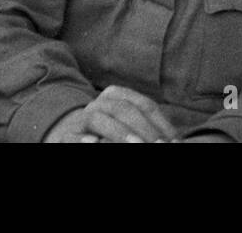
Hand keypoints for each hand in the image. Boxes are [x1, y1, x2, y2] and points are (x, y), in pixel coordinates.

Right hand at [43, 85, 177, 142]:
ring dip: (119, 133)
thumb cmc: (109, 131)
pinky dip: (83, 140)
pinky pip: (74, 136)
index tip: (173, 140)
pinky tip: (93, 143)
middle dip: (144, 128)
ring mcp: (82, 118)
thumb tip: (175, 141)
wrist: (68, 132)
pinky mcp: (66, 135)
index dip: (161, 123)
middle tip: (157, 145)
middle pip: (125, 110)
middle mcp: (99, 103)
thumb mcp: (129, 125)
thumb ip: (147, 128)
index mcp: (118, 95)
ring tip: (136, 145)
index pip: (145, 105)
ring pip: (100, 119)